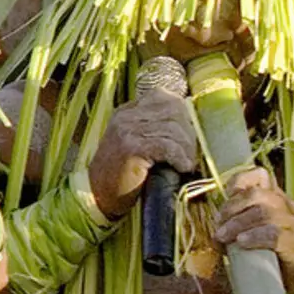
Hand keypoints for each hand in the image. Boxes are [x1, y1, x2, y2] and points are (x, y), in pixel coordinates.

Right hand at [87, 90, 198, 219]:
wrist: (99, 196)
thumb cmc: (125, 176)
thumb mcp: (140, 145)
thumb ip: (158, 132)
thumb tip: (194, 129)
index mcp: (129, 111)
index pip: (164, 98)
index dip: (184, 116)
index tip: (190, 138)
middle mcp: (126, 116)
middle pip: (173, 110)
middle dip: (189, 133)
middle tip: (191, 154)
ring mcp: (127, 130)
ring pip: (173, 128)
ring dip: (187, 148)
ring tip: (187, 164)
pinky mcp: (131, 147)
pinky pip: (167, 145)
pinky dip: (180, 158)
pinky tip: (183, 168)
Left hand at [213, 168, 293, 293]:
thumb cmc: (287, 254)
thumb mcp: (271, 230)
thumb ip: (251, 222)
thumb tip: (219, 226)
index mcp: (280, 200)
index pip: (262, 176)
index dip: (241, 180)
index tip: (226, 194)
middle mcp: (288, 208)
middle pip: (257, 195)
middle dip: (232, 208)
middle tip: (218, 225)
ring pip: (263, 213)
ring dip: (237, 224)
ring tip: (223, 237)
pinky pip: (273, 235)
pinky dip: (254, 237)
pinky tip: (241, 243)